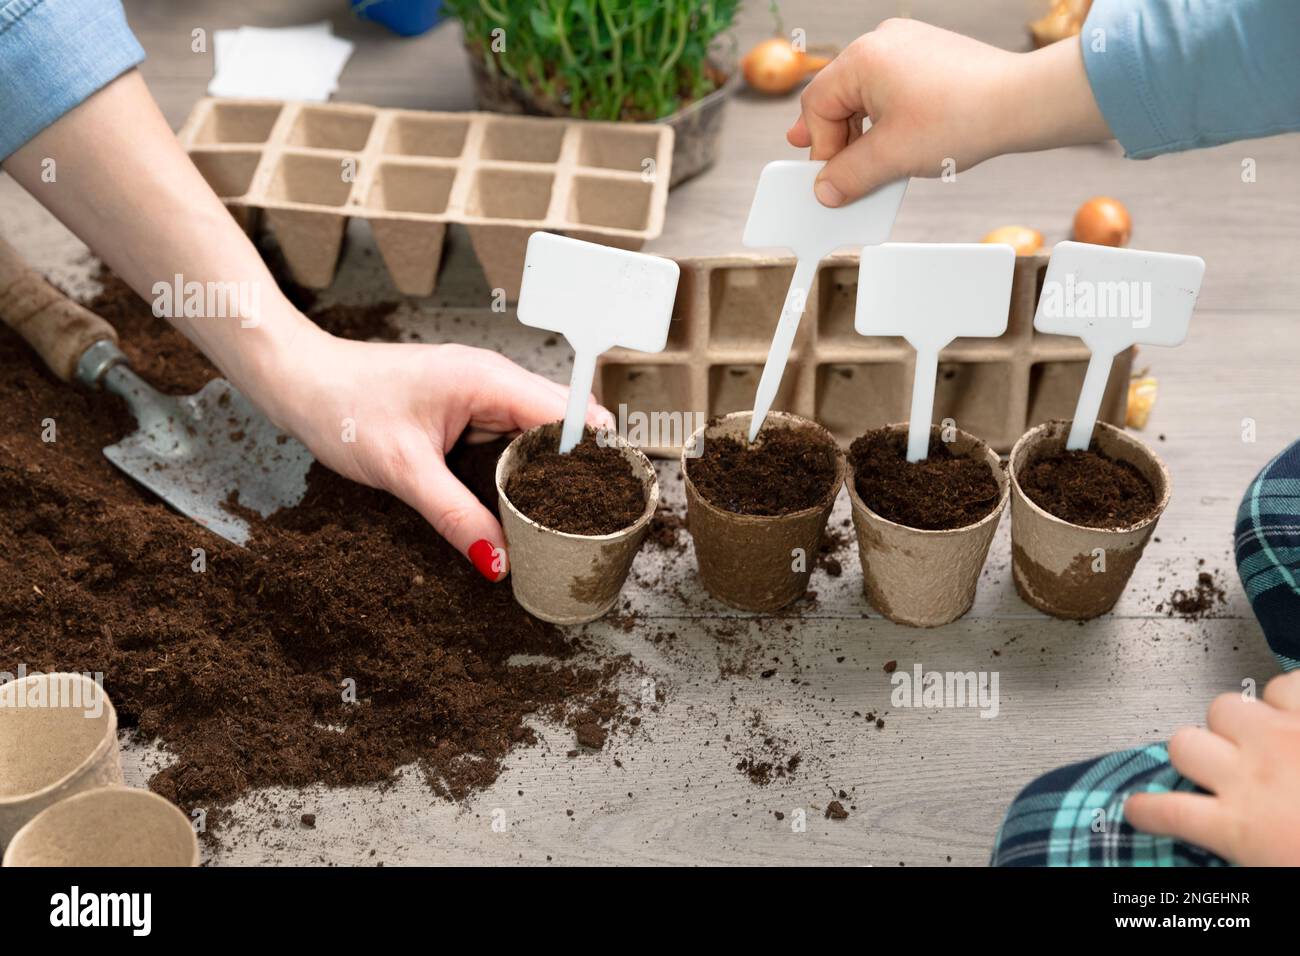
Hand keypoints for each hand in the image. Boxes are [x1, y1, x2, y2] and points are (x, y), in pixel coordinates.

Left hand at [263, 324, 613, 581]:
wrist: (299, 380)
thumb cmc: (343, 407)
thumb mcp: (403, 470)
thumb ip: (456, 516)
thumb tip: (500, 562)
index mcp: (489, 380)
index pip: (570, 414)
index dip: (598, 455)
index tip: (613, 498)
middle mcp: (494, 378)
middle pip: (564, 422)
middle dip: (583, 467)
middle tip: (594, 519)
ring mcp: (480, 391)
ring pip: (539, 430)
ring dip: (553, 468)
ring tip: (567, 516)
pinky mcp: (464, 406)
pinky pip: (512, 435)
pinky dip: (524, 465)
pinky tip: (524, 499)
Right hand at [788, 19, 1111, 206]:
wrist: (1021, 102)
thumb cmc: (962, 118)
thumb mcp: (892, 157)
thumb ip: (848, 175)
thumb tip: (825, 190)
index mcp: (863, 58)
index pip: (817, 105)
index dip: (819, 148)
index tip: (831, 180)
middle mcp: (881, 42)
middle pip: (837, 96)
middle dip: (836, 139)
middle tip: (833, 172)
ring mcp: (906, 44)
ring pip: (863, 94)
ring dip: (862, 132)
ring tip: (872, 163)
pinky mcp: (927, 54)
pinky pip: (889, 88)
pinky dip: (885, 118)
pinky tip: (896, 143)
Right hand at [1125, 671, 1299, 864]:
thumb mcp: (1280, 869)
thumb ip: (1251, 849)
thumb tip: (1234, 843)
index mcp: (1241, 828)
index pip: (1165, 811)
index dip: (1146, 809)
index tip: (1143, 808)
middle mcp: (1250, 776)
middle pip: (1184, 743)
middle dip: (1198, 754)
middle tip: (1222, 769)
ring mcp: (1282, 738)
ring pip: (1223, 706)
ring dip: (1235, 721)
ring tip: (1258, 736)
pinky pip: (1284, 685)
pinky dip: (1288, 696)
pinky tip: (1297, 714)